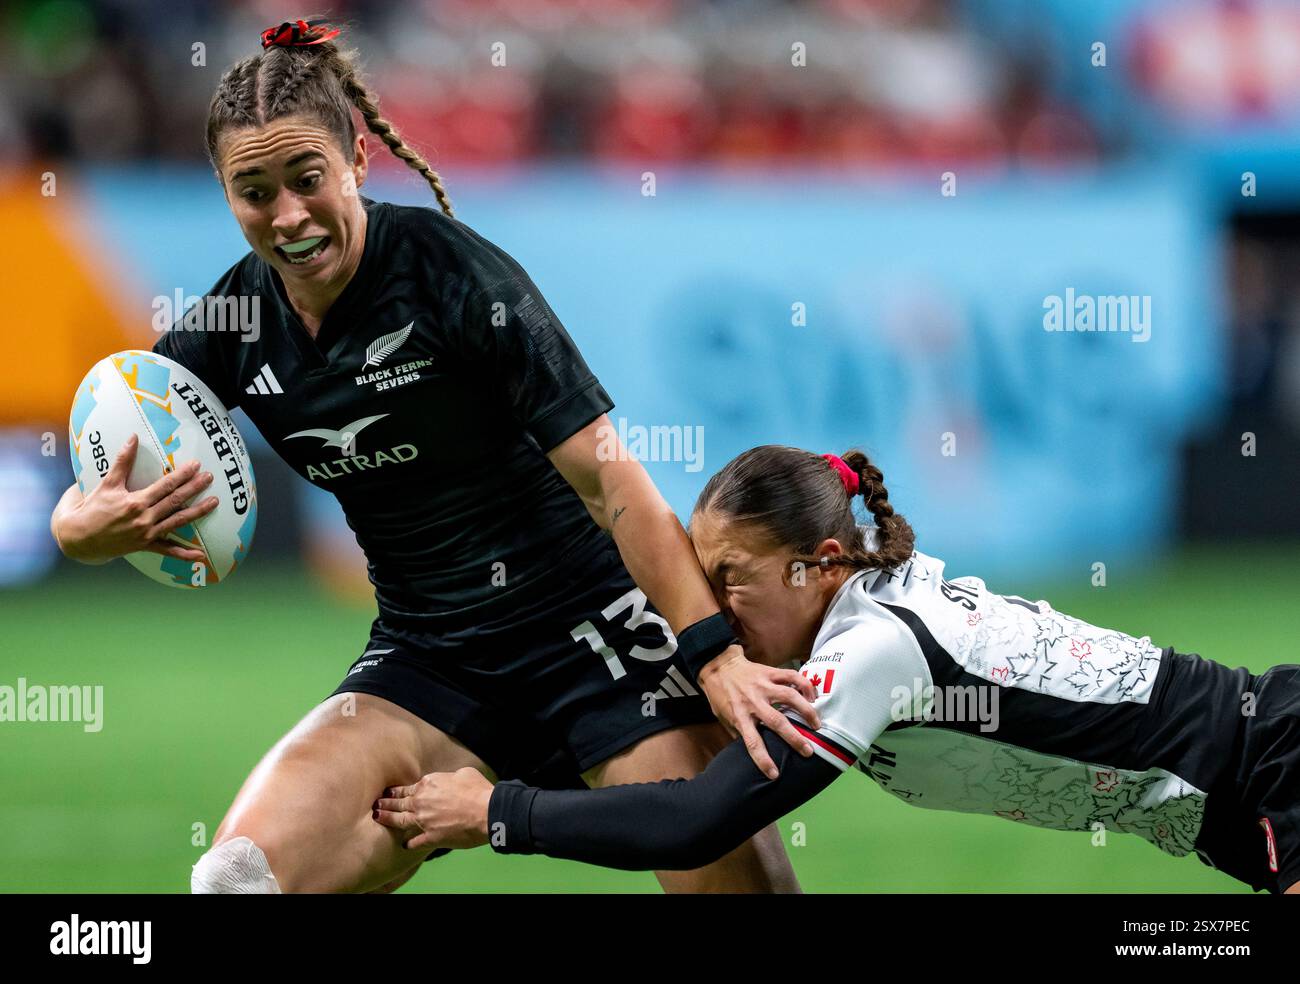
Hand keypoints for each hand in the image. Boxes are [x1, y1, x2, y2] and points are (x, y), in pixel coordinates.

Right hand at [54, 434, 216, 563]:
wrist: (78, 537)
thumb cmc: (92, 508)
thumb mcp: (107, 484)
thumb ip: (122, 461)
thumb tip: (133, 438)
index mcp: (136, 502)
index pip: (165, 486)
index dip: (182, 475)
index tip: (196, 465)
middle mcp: (144, 518)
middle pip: (175, 501)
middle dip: (194, 488)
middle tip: (211, 477)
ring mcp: (146, 534)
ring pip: (177, 522)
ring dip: (197, 512)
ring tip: (214, 502)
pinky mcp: (145, 546)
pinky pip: (167, 551)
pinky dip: (184, 554)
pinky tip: (201, 555)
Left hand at [373, 767, 493, 851]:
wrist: (486, 811)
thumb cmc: (478, 790)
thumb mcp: (463, 773)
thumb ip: (449, 777)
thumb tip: (449, 781)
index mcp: (428, 784)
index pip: (407, 788)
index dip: (396, 791)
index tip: (389, 792)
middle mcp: (421, 801)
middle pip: (398, 803)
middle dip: (386, 803)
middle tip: (376, 804)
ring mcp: (424, 820)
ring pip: (400, 820)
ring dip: (388, 819)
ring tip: (378, 818)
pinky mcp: (431, 837)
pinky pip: (415, 841)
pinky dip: (409, 843)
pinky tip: (404, 845)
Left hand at [698, 644, 820, 779]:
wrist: (718, 666)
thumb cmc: (721, 695)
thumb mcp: (723, 718)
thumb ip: (737, 733)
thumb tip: (749, 753)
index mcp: (739, 716)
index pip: (752, 742)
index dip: (763, 760)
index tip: (775, 774)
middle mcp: (753, 702)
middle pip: (777, 722)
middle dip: (794, 738)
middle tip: (809, 751)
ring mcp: (763, 686)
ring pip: (790, 697)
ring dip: (806, 711)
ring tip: (817, 724)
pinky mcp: (770, 672)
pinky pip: (792, 677)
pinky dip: (805, 686)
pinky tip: (813, 697)